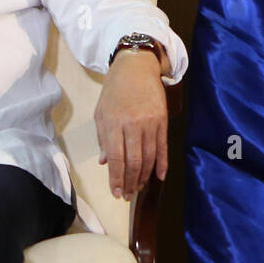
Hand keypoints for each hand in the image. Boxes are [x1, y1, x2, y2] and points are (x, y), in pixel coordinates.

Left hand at [94, 48, 169, 199]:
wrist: (136, 67)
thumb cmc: (114, 90)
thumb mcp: (101, 112)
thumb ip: (103, 138)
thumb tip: (105, 163)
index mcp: (113, 123)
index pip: (116, 157)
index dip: (116, 178)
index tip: (116, 192)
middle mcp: (132, 125)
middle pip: (134, 161)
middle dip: (130, 182)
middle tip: (127, 195)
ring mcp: (150, 123)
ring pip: (149, 157)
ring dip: (144, 177)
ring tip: (138, 188)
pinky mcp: (162, 121)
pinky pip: (162, 147)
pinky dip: (162, 164)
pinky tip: (160, 177)